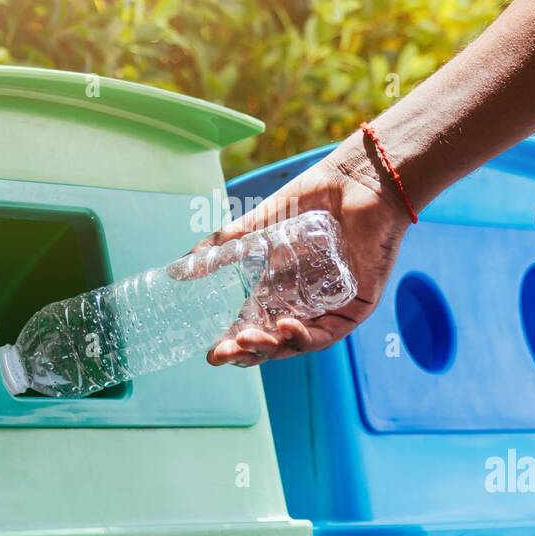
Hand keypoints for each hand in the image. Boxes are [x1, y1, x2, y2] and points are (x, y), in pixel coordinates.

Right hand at [199, 132, 413, 366]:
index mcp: (280, 292)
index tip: (211, 354)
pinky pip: (332, 332)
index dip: (234, 344)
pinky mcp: (357, 305)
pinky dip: (308, 336)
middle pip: (274, 341)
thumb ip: (222, 248)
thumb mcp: (257, 228)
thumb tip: (178, 270)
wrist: (355, 181)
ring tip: (251, 340)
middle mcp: (304, 304)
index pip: (254, 328)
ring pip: (301, 342)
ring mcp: (330, 307)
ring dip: (274, 346)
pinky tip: (287, 327)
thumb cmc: (311, 199)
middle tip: (225, 352)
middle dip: (249, 351)